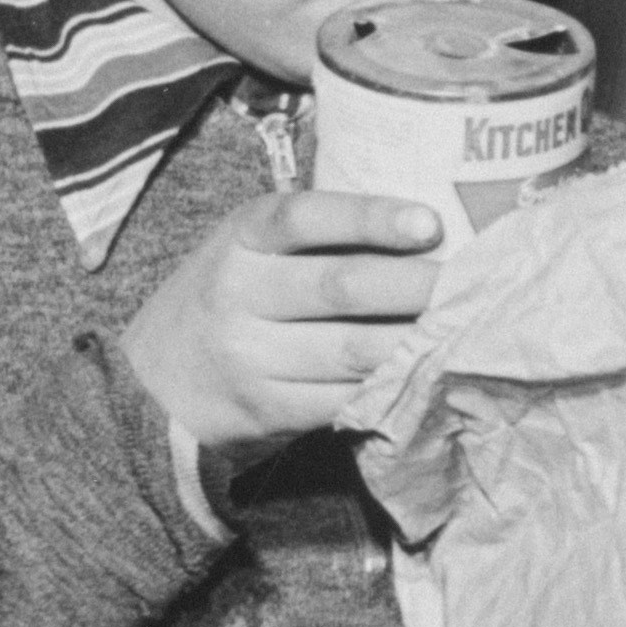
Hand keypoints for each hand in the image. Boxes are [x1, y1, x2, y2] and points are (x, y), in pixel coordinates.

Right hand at [112, 182, 444, 467]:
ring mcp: (252, 356)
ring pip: (354, 349)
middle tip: (475, 285)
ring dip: (419, 341)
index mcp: (241, 237)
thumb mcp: (249, 249)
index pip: (306, 217)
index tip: (431, 223)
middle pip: (343, 287)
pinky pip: (346, 398)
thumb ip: (317, 235)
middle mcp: (240, 292)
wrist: (150, 382)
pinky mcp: (270, 409)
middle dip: (418, 287)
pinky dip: (395, 387)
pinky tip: (433, 375)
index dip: (371, 218)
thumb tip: (431, 223)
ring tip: (469, 330)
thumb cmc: (227, 298)